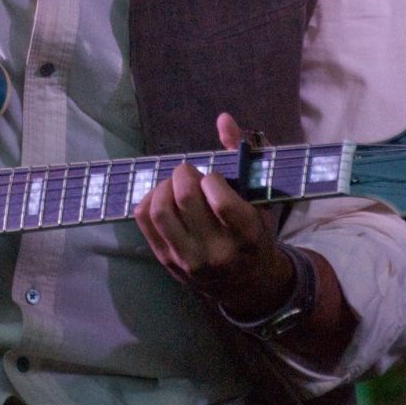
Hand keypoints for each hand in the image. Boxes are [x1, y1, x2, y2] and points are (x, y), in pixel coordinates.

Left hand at [133, 112, 292, 317]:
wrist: (248, 285)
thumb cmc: (256, 234)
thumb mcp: (260, 199)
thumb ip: (243, 156)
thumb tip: (223, 119)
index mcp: (247, 236)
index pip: (221, 201)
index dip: (211, 179)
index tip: (213, 177)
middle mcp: (217, 253)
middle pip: (185, 200)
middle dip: (184, 174)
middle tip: (189, 172)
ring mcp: (188, 260)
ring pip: (160, 211)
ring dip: (164, 186)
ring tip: (175, 183)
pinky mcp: (167, 261)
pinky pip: (144, 221)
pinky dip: (149, 199)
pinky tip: (163, 196)